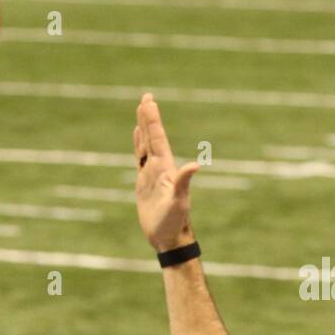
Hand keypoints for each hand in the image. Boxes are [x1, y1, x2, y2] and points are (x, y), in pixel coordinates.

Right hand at [134, 92, 198, 251]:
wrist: (169, 237)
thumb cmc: (174, 221)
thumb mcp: (179, 202)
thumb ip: (184, 183)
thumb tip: (196, 166)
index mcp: (165, 168)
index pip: (157, 138)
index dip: (152, 120)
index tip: (148, 102)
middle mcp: (159, 167)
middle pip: (152, 136)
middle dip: (148, 117)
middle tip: (146, 97)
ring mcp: (152, 174)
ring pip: (146, 145)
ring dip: (143, 128)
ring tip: (141, 111)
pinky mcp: (144, 182)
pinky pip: (139, 159)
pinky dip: (138, 146)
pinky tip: (138, 137)